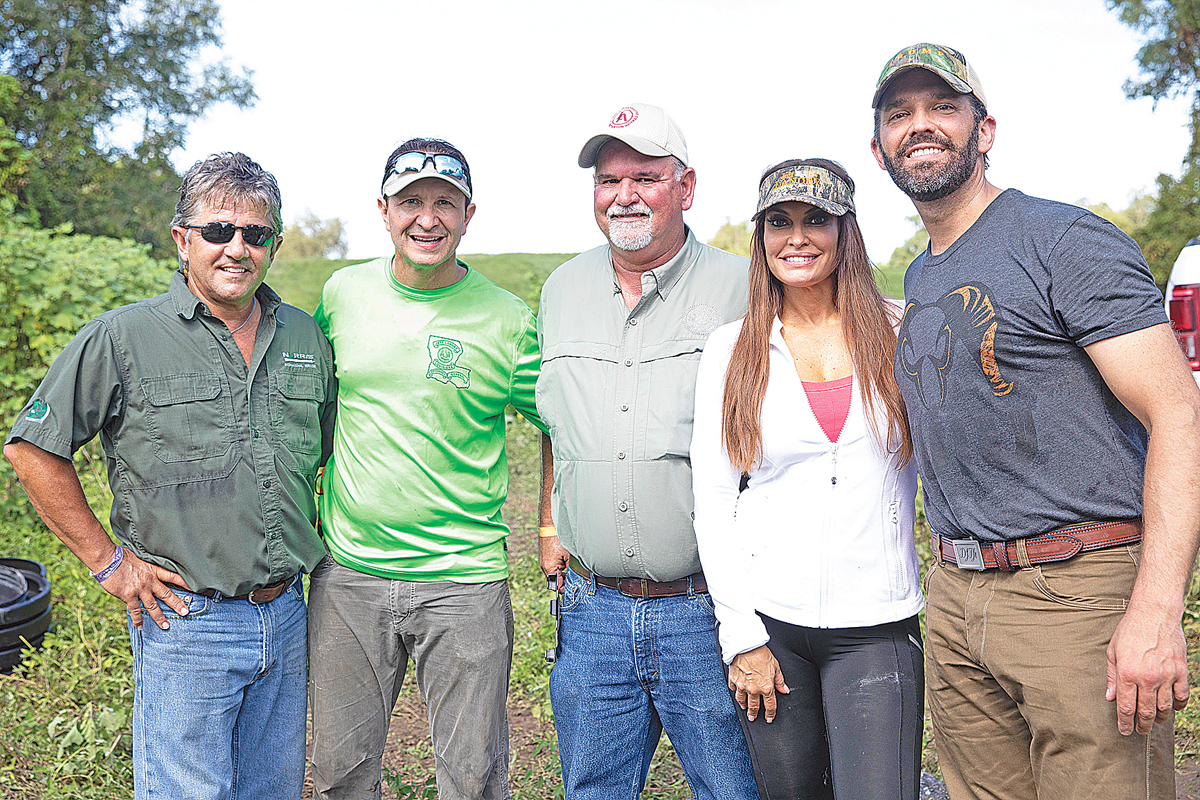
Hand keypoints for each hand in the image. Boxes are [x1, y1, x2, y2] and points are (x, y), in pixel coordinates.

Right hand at [99, 549, 188, 630]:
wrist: (108, 560)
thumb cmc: (122, 556)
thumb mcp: (141, 557)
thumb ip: (148, 565)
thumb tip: (152, 567)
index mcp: (153, 570)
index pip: (174, 577)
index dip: (185, 583)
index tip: (195, 589)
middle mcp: (149, 581)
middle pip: (166, 594)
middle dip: (177, 604)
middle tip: (185, 612)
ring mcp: (139, 589)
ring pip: (153, 606)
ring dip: (160, 617)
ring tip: (166, 626)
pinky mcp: (128, 596)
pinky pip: (135, 610)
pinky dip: (138, 619)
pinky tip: (141, 627)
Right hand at [539, 534, 569, 590]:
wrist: (550, 527)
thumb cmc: (558, 540)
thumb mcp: (568, 556)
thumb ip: (570, 568)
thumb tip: (574, 577)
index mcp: (549, 568)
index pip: (556, 585)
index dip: (564, 588)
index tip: (571, 587)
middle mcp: (544, 567)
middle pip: (554, 580)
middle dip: (563, 579)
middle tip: (572, 576)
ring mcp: (543, 562)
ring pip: (553, 573)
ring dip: (560, 572)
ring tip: (567, 565)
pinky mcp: (544, 558)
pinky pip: (551, 566)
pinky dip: (557, 566)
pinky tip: (563, 560)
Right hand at [729, 645, 788, 722]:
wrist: (746, 646)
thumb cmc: (761, 654)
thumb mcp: (776, 667)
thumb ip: (779, 681)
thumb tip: (784, 689)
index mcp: (766, 688)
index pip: (770, 706)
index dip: (770, 714)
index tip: (769, 718)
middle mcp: (754, 690)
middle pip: (754, 707)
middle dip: (754, 714)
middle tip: (753, 718)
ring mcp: (742, 686)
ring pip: (742, 701)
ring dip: (744, 706)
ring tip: (744, 708)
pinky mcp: (733, 680)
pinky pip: (734, 689)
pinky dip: (735, 691)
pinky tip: (737, 692)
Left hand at [1106, 601, 1188, 734]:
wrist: (1154, 613)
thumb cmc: (1130, 630)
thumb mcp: (1113, 651)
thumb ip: (1112, 676)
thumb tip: (1110, 697)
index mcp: (1127, 673)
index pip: (1126, 707)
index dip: (1125, 722)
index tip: (1124, 730)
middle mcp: (1147, 677)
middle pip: (1147, 711)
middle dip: (1142, 725)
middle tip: (1140, 730)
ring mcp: (1166, 675)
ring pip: (1165, 707)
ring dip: (1160, 718)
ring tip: (1155, 721)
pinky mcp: (1181, 671)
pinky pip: (1182, 696)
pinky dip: (1178, 706)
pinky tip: (1172, 708)